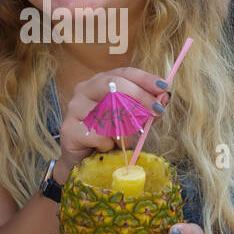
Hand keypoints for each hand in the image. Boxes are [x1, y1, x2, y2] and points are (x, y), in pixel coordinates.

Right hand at [53, 66, 171, 183]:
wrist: (83, 161)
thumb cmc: (109, 137)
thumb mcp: (132, 120)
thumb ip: (146, 108)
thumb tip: (164, 97)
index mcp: (100, 82)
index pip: (124, 73)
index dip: (145, 79)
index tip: (163, 87)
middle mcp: (85, 89)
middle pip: (113, 84)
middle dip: (139, 96)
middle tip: (157, 110)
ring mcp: (74, 108)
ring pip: (107, 112)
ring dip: (124, 130)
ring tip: (124, 140)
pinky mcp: (69, 129)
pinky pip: (98, 134)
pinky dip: (109, 144)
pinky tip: (106, 148)